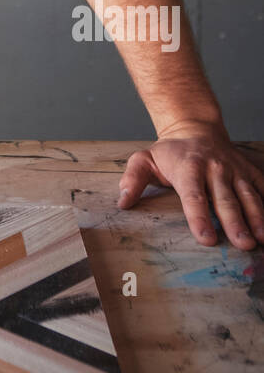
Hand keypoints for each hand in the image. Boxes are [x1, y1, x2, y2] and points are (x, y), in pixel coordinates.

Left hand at [118, 121, 263, 249]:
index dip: (199, 217)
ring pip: (247, 195)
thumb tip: (122, 202)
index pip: (193, 195)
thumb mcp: (145, 159)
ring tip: (262, 238)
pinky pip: (262, 186)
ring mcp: (234, 169)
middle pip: (224, 198)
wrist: (196, 127)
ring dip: (256, 217)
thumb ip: (133, 179)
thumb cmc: (170, 152)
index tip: (206, 238)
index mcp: (188, 167)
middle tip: (243, 244)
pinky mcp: (249, 170)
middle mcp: (214, 168)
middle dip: (234, 222)